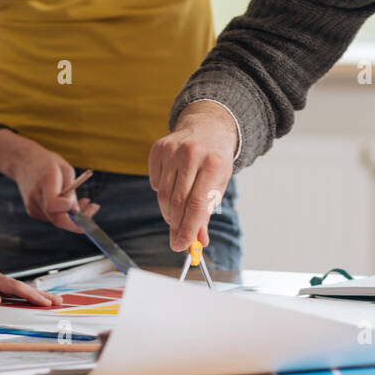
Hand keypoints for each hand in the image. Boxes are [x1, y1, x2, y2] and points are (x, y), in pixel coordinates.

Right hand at [0, 133, 99, 232]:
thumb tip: (76, 212)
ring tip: (85, 200)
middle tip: (94, 207)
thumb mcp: (65, 169)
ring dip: (74, 215)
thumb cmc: (47, 163)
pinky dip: (64, 213)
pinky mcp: (32, 211)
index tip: (83, 200)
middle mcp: (35, 197)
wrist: (23, 162)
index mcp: (45, 182)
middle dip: (80, 220)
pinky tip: (70, 202)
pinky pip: (53, 217)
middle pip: (58, 220)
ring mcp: (32, 206)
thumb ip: (71, 191)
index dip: (68, 207)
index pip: (53, 205)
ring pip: (57, 220)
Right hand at [148, 102, 236, 250]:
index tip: (181, 246)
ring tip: (176, 214)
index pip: (196, 205)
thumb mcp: (219, 185)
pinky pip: (154, 182)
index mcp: (214, 164)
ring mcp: (173, 149)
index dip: (187, 229)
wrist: (207, 128)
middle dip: (176, 225)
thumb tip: (198, 241)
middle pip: (177, 202)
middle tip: (177, 237)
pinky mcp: (159, 148)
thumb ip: (207, 213)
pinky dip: (161, 192)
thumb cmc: (215, 161)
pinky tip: (172, 187)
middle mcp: (192, 154)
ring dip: (168, 211)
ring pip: (163, 194)